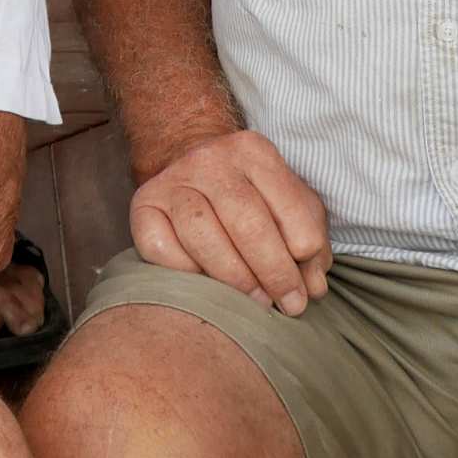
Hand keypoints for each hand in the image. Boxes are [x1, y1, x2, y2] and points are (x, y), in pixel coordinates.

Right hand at [131, 129, 331, 315]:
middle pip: (246, 219)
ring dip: (234, 279)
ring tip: (254, 303)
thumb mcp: (289, 205)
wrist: (193, 173)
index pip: (290, 205)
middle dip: (272, 271)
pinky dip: (187, 275)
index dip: (304, 253)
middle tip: (286, 306)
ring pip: (202, 233)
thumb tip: (313, 285)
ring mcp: (173, 180)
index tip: (306, 291)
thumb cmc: (252, 199)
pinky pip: (162, 248)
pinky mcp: (143, 205)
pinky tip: (207, 287)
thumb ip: (310, 239)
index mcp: (254, 151)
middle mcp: (211, 159)